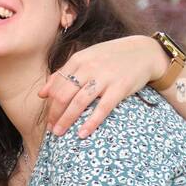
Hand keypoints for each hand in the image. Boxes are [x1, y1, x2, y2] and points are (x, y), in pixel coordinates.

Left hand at [38, 35, 163, 137]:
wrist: (144, 52)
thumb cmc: (110, 57)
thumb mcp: (85, 59)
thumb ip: (63, 74)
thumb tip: (41, 93)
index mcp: (77, 60)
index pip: (56, 86)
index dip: (49, 104)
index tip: (48, 118)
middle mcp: (88, 68)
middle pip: (63, 95)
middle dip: (54, 115)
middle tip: (51, 129)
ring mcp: (104, 78)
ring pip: (78, 103)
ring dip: (66, 120)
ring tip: (59, 133)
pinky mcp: (120, 88)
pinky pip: (102, 108)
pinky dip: (90, 123)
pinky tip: (82, 134)